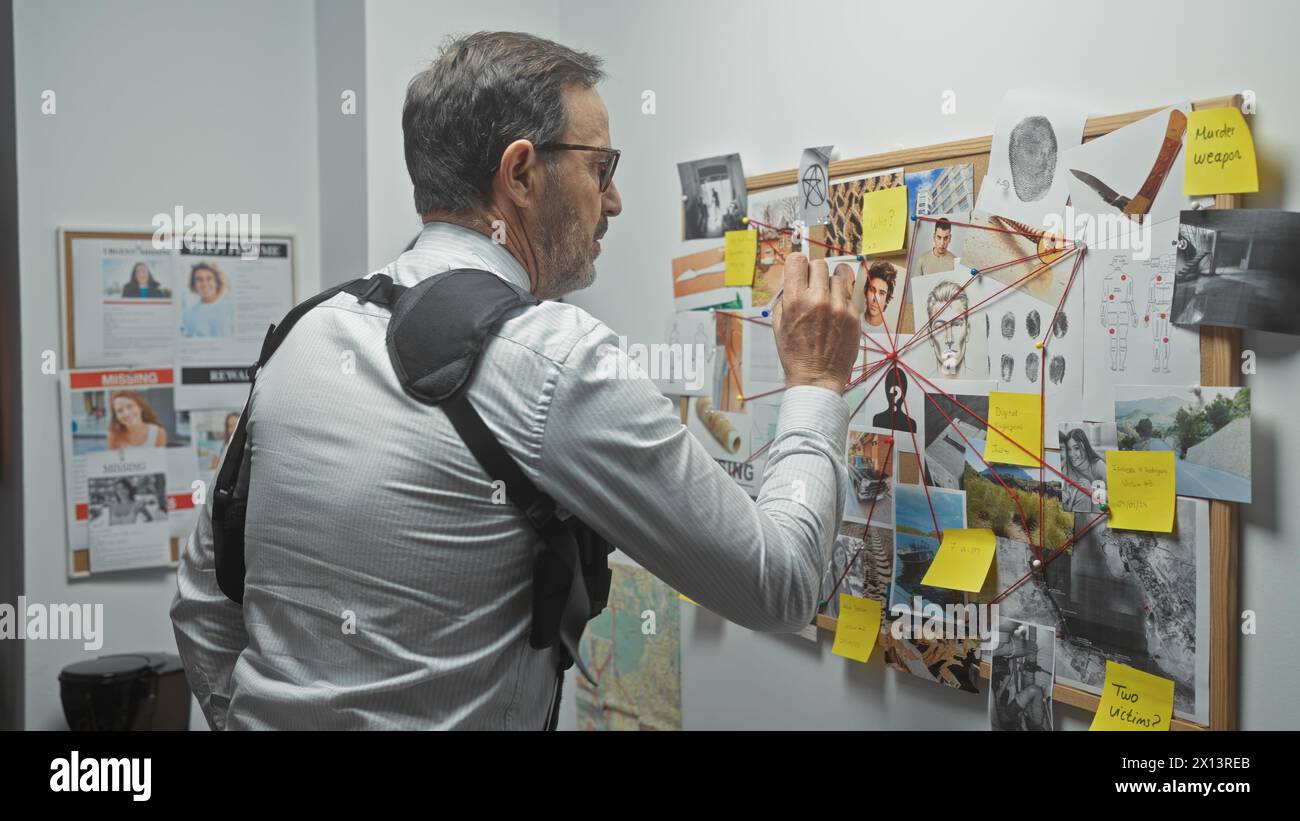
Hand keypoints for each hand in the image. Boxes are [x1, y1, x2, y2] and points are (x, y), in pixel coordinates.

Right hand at [771, 253, 859, 393]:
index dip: (797, 264)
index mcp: (795, 301)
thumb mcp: (779, 324)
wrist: (817, 378)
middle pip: (819, 264)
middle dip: (814, 273)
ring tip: (826, 297)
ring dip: (830, 283)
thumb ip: (785, 297)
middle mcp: (818, 300)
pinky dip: (842, 299)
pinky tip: (835, 312)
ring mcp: (839, 307)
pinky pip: (849, 294)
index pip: (797, 260)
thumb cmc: (796, 354)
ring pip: (838, 276)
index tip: (799, 270)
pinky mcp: (853, 316)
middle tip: (812, 286)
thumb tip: (790, 276)